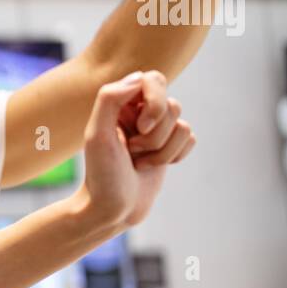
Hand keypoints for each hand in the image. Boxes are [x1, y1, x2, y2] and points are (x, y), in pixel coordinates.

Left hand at [76, 71, 195, 229]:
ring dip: (162, 151)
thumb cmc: (102, 174)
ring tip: (139, 163)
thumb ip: (110, 99)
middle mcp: (138, 111)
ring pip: (182, 126)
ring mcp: (156, 129)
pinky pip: (190, 139)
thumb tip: (139, 78)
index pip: (153, 79)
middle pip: (172, 105)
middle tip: (132, 151)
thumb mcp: (97, 136)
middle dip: (156, 135)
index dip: (155, 102)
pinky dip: (174, 156)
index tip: (141, 127)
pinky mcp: (170, 146)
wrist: (112, 210)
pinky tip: (152, 167)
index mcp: (119, 102)